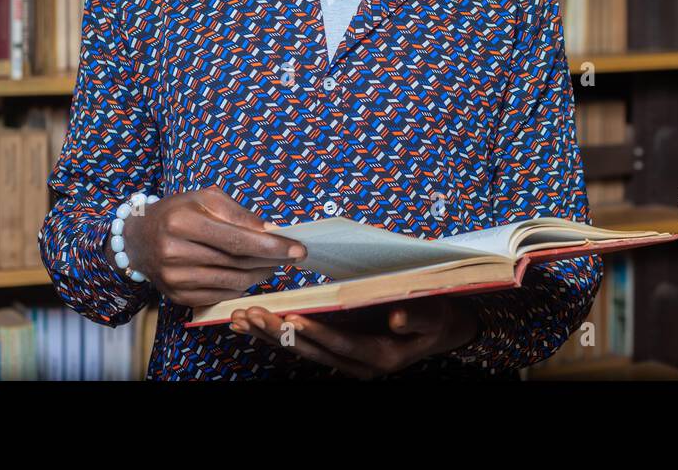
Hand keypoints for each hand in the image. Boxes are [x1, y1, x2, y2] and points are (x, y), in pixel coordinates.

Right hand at [105, 187, 306, 306]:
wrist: (139, 238)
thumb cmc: (179, 212)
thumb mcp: (206, 198)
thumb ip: (239, 214)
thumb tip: (272, 232)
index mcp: (182, 222)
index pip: (237, 240)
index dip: (271, 246)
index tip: (298, 249)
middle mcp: (174, 253)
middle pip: (237, 263)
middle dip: (271, 260)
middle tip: (292, 256)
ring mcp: (174, 279)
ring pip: (232, 282)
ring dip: (259, 274)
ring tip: (272, 264)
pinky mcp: (176, 296)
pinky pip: (219, 295)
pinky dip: (240, 286)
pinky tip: (249, 274)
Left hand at [228, 296, 479, 377]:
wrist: (438, 330)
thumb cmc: (436, 318)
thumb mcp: (434, 316)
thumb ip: (417, 317)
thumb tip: (396, 318)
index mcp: (378, 357)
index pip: (342, 344)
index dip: (317, 331)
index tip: (294, 317)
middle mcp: (355, 363)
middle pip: (311, 349)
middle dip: (279, 331)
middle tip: (251, 314)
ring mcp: (342, 357)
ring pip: (298, 347)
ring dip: (268, 333)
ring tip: (240, 318)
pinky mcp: (333, 347)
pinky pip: (299, 341)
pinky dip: (275, 330)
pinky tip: (251, 322)